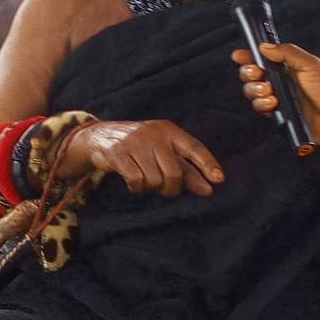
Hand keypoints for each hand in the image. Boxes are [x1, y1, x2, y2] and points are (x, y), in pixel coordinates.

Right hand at [60, 120, 224, 196]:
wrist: (101, 136)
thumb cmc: (140, 147)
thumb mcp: (163, 151)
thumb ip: (185, 169)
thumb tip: (209, 189)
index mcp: (170, 130)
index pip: (195, 147)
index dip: (208, 164)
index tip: (218, 181)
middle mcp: (155, 134)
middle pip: (174, 173)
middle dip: (171, 188)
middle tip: (165, 189)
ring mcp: (135, 143)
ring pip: (154, 180)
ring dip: (150, 187)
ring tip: (144, 179)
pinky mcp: (118, 153)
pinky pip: (136, 181)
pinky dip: (136, 187)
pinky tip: (133, 182)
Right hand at [232, 42, 319, 149]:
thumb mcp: (310, 64)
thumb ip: (286, 53)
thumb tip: (264, 46)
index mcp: (289, 65)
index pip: (264, 57)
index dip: (249, 56)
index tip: (239, 55)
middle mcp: (282, 81)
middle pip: (253, 74)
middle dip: (248, 72)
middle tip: (255, 73)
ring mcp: (279, 98)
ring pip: (253, 91)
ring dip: (255, 89)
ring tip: (268, 91)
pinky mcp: (278, 114)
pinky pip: (260, 108)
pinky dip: (262, 104)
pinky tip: (272, 103)